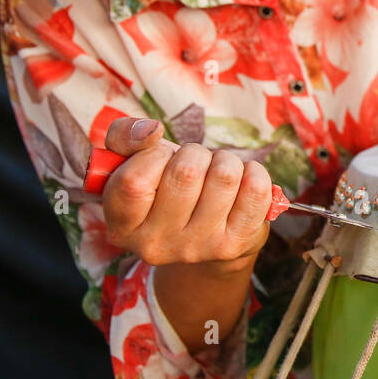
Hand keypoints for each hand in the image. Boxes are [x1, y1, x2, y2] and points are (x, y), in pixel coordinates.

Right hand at [101, 117, 272, 269]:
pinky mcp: (234, 244)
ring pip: (225, 175)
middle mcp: (155, 245)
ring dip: (225, 160)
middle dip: (195, 154)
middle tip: (195, 164)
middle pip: (186, 172)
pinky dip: (253, 172)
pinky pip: (256, 189)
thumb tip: (151, 130)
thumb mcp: (134, 163)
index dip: (154, 155)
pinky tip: (242, 181)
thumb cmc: (165, 188)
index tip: (162, 158)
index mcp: (121, 228)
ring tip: (217, 172)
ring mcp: (197, 248)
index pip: (133, 182)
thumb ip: (124, 138)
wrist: (206, 236)